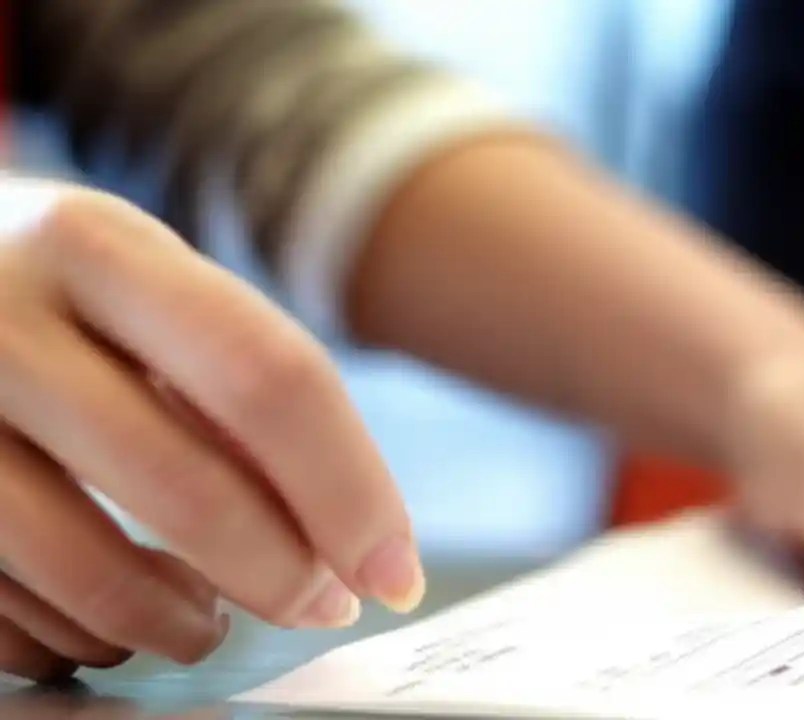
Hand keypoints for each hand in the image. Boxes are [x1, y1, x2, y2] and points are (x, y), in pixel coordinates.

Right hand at [0, 179, 421, 679]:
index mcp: (94, 244)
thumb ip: (235, 380)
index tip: (395, 570)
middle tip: (323, 604)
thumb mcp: (138, 284)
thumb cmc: (52, 291)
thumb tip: (339, 531)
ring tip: (211, 620)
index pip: (267, 379)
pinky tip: (112, 618)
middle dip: (284, 574)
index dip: (350, 492)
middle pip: (191, 489)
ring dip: (183, 626)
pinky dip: (84, 638)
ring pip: (92, 577)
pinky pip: (10, 616)